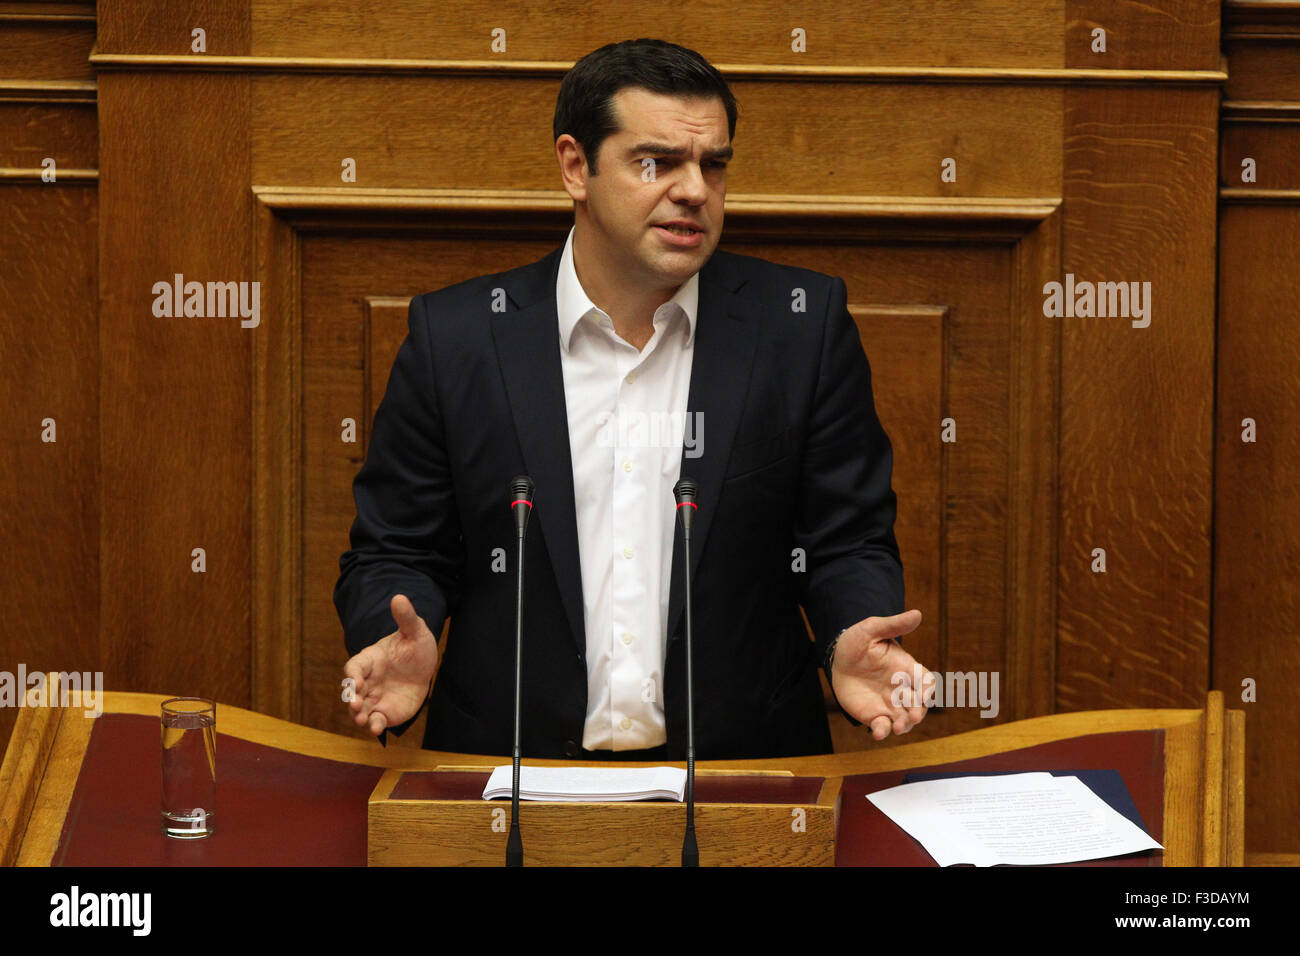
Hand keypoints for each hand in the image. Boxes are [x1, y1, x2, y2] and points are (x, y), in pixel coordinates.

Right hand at [342, 594, 438, 736]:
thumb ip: (406, 617)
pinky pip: (375, 721)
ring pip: (359, 710)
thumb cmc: (415, 646)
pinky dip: (373, 726)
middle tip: (356, 705)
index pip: (353, 668)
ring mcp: (374, 698)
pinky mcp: (384, 712)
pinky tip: (377, 729)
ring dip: (358, 716)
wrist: (425, 666)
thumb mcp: (415, 631)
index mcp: (368, 660)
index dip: (353, 676)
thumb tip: (399, 596)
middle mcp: (367, 681)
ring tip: (363, 720)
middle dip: (351, 699)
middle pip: (352, 692)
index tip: (357, 682)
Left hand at [829, 609, 933, 740]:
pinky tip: (878, 732)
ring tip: (898, 727)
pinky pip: (882, 726)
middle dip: (918, 712)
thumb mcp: (872, 629)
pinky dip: (883, 731)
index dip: (928, 689)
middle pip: (919, 705)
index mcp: (906, 668)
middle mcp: (901, 688)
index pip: (925, 681)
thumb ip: (893, 624)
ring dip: (905, 726)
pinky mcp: (873, 714)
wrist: (836, 657)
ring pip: (904, 720)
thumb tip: (917, 614)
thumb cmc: (857, 641)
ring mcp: (888, 703)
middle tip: (913, 717)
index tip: (924, 696)